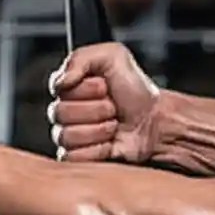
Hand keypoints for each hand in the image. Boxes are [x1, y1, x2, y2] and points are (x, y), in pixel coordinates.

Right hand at [48, 43, 163, 162]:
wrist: (155, 121)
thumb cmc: (137, 91)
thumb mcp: (114, 57)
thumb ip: (80, 59)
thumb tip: (61, 80)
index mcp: (70, 86)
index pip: (58, 88)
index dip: (85, 89)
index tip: (104, 86)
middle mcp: (66, 110)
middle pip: (59, 113)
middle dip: (96, 110)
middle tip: (113, 108)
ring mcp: (71, 135)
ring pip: (66, 136)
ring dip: (98, 130)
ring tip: (114, 124)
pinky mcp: (78, 157)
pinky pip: (72, 157)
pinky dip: (96, 150)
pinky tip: (109, 142)